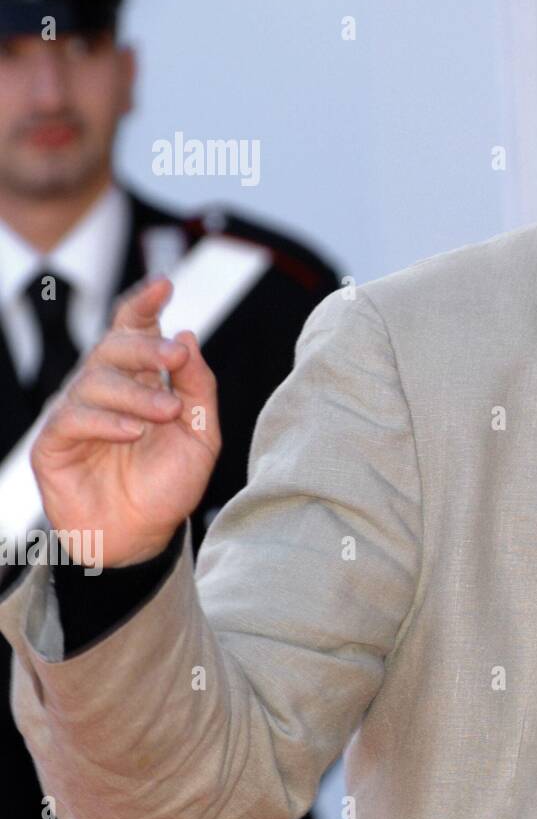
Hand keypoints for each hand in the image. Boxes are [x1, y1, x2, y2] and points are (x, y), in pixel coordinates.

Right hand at [31, 275, 221, 566]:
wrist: (145, 534)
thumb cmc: (170, 482)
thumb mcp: (200, 433)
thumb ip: (198, 387)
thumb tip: (187, 336)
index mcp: (141, 379)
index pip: (134, 330)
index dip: (143, 304)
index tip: (164, 284)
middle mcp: (105, 389)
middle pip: (114, 346)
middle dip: (145, 347)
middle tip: (175, 358)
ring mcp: (76, 413)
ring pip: (95, 381)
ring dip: (135, 394)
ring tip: (165, 414)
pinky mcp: (54, 443)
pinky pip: (73, 418)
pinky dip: (107, 421)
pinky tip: (133, 432)